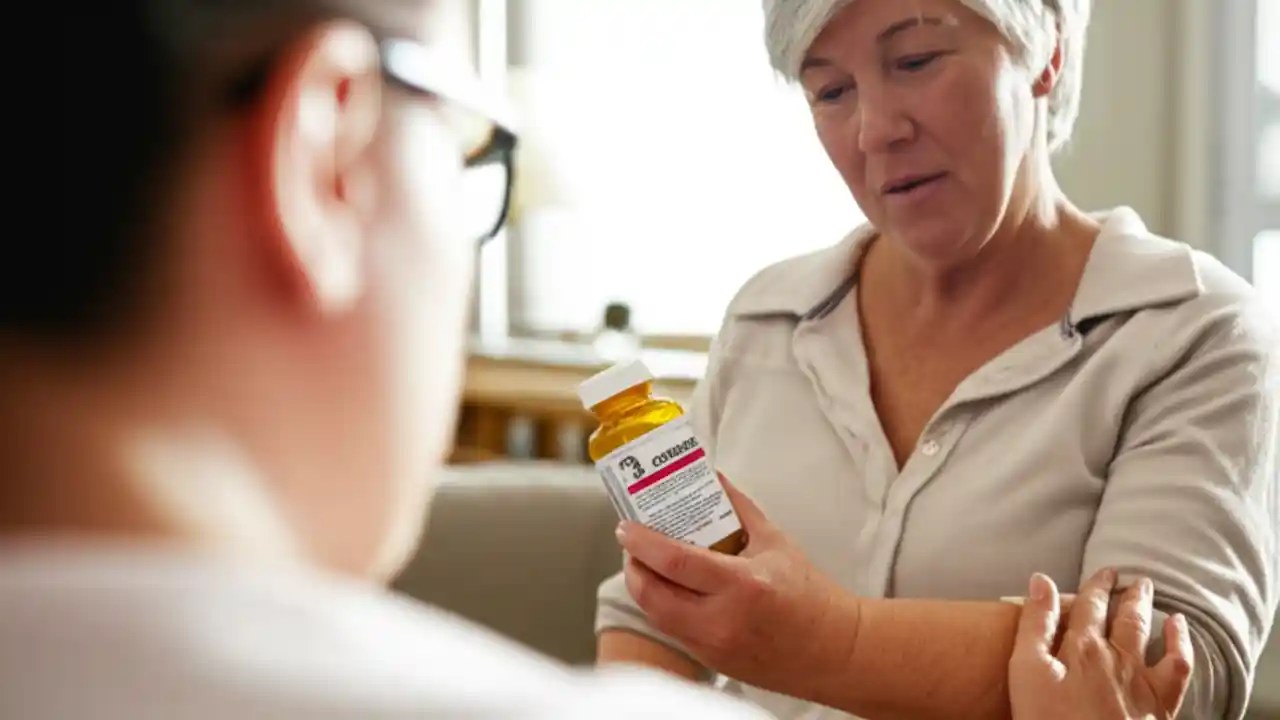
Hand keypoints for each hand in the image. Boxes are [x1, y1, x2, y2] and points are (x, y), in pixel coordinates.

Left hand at [614, 474, 855, 699]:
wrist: (833, 650)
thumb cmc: (809, 595)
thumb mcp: (775, 541)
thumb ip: (739, 507)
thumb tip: (713, 476)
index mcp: (742, 584)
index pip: (674, 561)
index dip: (642, 542)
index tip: (626, 526)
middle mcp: (723, 620)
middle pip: (653, 594)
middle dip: (633, 567)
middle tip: (631, 544)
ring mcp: (715, 646)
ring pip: (657, 616)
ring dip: (644, 588)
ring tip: (645, 564)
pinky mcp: (713, 662)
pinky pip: (674, 632)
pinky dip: (664, 608)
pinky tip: (669, 589)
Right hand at [1009, 568, 1193, 719]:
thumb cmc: (1049, 719)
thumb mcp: (1026, 671)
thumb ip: (1034, 626)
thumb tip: (1040, 580)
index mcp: (1081, 646)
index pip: (1088, 605)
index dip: (1095, 586)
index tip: (1102, 572)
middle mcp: (1116, 656)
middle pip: (1120, 615)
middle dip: (1122, 593)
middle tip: (1125, 577)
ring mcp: (1141, 679)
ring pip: (1146, 631)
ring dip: (1146, 608)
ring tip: (1146, 592)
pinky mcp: (1159, 703)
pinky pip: (1178, 665)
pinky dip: (1181, 642)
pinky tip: (1180, 628)